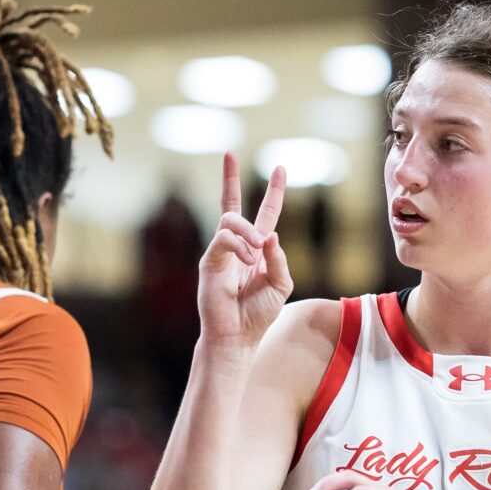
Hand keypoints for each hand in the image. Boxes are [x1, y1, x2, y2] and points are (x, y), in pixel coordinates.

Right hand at [197, 152, 290, 347]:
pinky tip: (249, 260)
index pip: (266, 214)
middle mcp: (238, 247)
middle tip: (230, 153)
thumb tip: (270, 234)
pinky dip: (240, 246)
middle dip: (229, 178)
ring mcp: (221, 253)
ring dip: (249, 232)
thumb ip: (279, 259)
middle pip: (232, 205)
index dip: (274, 192)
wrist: (238, 336)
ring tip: (257, 251)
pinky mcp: (209, 261)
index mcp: (258, 250)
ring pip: (231, 220)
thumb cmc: (259, 314)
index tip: (280, 169)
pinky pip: (224, 239)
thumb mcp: (281, 284)